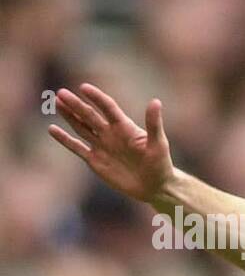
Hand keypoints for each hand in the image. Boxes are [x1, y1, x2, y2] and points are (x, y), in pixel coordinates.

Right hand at [48, 84, 174, 203]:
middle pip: (90, 115)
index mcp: (125, 127)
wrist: (155, 187)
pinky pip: (77, 148)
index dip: (97, 98)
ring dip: (69, 116)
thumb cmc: (161, 164)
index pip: (108, 108)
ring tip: (57, 103)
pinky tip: (52, 129)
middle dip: (76, 105)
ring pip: (81, 127)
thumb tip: (155, 101)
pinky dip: (65, 140)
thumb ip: (154, 123)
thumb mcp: (158, 143)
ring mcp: (102, 146)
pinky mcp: (95, 160)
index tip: (84, 88)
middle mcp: (111, 134)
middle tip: (61, 93)